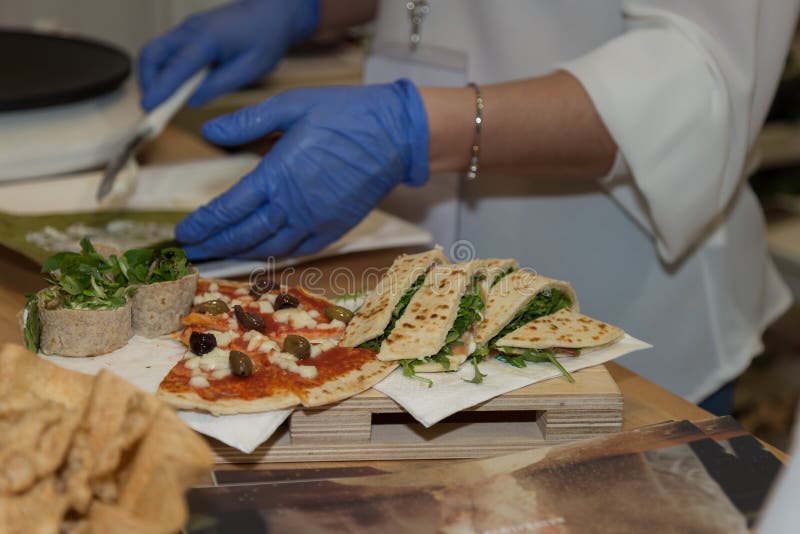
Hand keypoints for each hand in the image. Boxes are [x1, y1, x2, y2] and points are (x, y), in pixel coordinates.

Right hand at [138, 0, 318, 109]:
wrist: (273, 11)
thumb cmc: (267, 36)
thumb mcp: (250, 68)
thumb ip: (219, 85)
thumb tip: (192, 101)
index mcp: (207, 39)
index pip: (175, 67)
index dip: (160, 89)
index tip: (149, 108)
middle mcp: (191, 30)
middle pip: (151, 54)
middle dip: (147, 82)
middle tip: (154, 107)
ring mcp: (188, 29)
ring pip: (155, 51)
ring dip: (153, 76)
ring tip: (164, 100)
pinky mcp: (189, 32)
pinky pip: (166, 50)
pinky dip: (163, 69)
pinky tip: (175, 85)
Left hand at [175, 80, 428, 259]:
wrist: (395, 136)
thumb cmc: (345, 115)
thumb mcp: (291, 105)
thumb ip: (247, 121)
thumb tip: (209, 132)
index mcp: (278, 175)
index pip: (229, 209)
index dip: (204, 224)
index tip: (184, 231)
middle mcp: (294, 206)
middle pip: (243, 234)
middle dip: (213, 244)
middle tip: (190, 251)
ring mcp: (315, 221)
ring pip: (269, 247)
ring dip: (239, 253)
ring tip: (217, 255)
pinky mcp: (334, 228)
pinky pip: (298, 250)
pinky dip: (274, 255)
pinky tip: (261, 254)